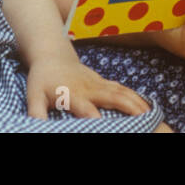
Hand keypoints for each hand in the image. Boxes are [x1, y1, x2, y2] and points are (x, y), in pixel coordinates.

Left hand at [25, 54, 150, 118]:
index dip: (94, 116)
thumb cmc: (42, 80)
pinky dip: (136, 97)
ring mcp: (98, 83)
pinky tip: (147, 106)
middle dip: (128, 108)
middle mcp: (89, 87)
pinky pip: (122, 89)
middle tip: (143, 120)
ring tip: (152, 116)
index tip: (103, 125)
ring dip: (137, 103)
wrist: (52, 55)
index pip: (85, 107)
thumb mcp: (33, 97)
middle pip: (112, 97)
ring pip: (121, 91)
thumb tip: (37, 129)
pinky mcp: (103, 81)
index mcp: (71, 93)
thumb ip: (36, 114)